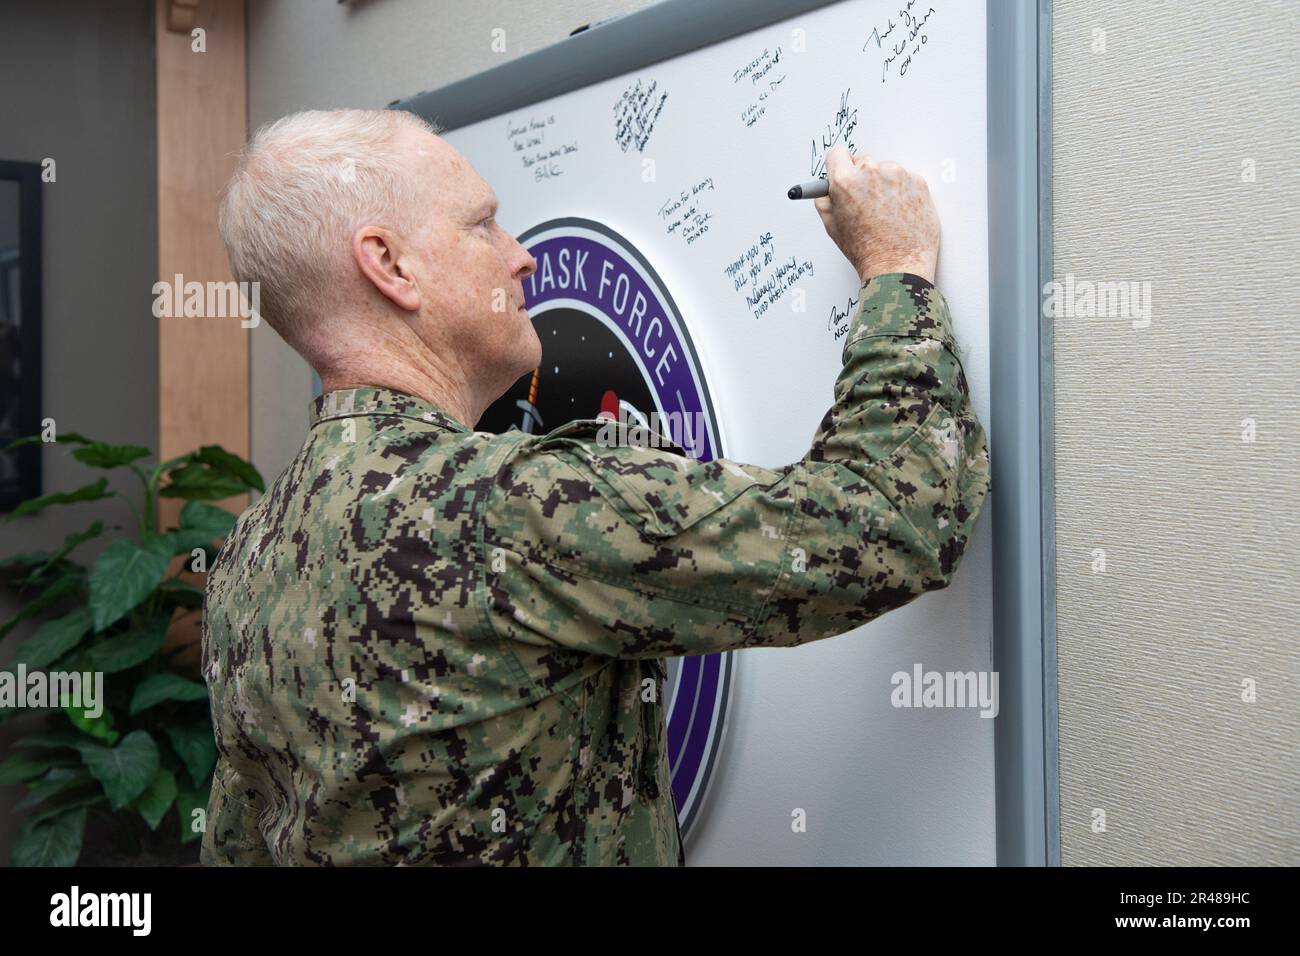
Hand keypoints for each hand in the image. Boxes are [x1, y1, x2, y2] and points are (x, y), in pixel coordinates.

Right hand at [814, 144, 939, 284]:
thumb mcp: (833, 228)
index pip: (837, 154)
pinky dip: (903, 191)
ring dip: (884, 184)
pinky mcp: (918, 182)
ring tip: (885, 212)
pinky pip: (906, 179)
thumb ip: (826, 203)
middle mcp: (871, 172)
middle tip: (865, 201)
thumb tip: (826, 191)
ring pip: (886, 170)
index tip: (843, 172)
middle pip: (863, 159)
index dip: (838, 166)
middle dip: (862, 176)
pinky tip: (899, 213)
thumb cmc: (867, 251)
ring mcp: (898, 175)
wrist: (898, 266)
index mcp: (845, 181)